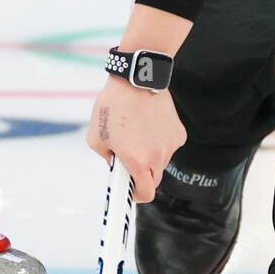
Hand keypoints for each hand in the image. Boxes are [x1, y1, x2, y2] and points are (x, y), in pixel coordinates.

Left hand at [86, 75, 186, 201]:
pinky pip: (169, 146)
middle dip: (142, 173)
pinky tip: (150, 124)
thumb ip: (105, 156)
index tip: (130, 190)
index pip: (146, 193)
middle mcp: (157, 156)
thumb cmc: (113, 105)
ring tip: (138, 132)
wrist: (137, 79)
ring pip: (161, 161)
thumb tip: (114, 163)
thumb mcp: (95, 135)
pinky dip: (160, 141)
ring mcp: (171, 145)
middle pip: (153, 179)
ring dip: (151, 155)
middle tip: (129, 156)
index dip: (136, 194)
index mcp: (136, 160)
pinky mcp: (179, 133)